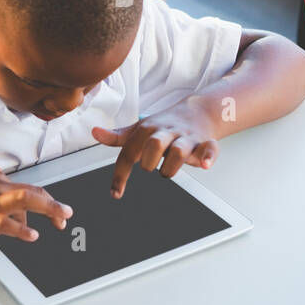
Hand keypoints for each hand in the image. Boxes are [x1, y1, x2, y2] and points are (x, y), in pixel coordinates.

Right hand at [0, 167, 71, 241]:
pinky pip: (6, 223)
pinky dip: (22, 230)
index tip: (55, 209)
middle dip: (54, 204)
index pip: (28, 188)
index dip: (46, 199)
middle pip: (33, 192)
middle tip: (67, 215)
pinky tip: (32, 235)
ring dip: (48, 209)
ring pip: (26, 200)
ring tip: (61, 220)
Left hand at [92, 100, 218, 198]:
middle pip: (154, 145)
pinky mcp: (205, 143)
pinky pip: (209, 149)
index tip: (116, 193)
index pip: (129, 152)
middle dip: (149, 162)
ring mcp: (187, 138)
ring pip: (179, 150)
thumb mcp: (139, 128)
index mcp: (148, 129)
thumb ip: (118, 136)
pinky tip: (205, 165)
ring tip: (169, 170)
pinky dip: (208, 157)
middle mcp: (167, 132)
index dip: (120, 174)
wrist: (198, 110)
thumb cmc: (165, 125)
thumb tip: (95, 132)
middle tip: (150, 167)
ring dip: (172, 165)